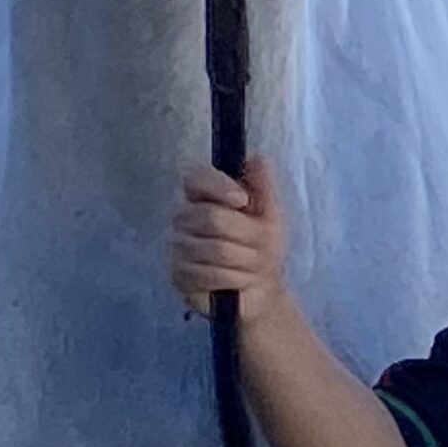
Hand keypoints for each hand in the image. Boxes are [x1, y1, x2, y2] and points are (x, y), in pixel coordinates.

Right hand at [169, 156, 284, 326]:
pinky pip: (208, 274)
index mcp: (202, 196)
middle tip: (262, 248)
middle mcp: (184, 217)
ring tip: (254, 267)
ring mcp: (177, 246)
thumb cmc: (262, 248)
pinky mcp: (178, 275)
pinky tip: (241, 281)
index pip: (195, 178)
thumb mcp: (270, 214)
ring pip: (214, 249)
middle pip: (212, 218)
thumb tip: (257, 157)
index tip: (243, 200)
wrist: (259, 289)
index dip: (219, 186)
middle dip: (247, 236)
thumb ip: (262, 186)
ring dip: (245, 262)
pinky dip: (234, 279)